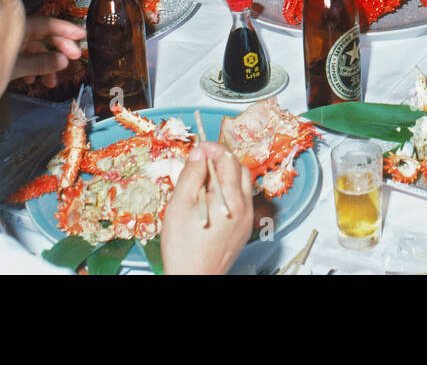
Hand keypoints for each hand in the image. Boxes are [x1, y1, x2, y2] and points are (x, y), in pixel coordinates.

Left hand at [11, 15, 83, 85]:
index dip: (66, 29)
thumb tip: (62, 61)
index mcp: (13, 27)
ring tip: (51, 79)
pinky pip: (22, 55)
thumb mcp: (14, 68)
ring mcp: (5, 42)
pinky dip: (31, 65)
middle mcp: (9, 31)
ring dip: (45, 62)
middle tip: (74, 56)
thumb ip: (38, 64)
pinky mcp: (1, 53)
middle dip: (59, 47)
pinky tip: (32, 79)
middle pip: (42, 34)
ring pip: (32, 48)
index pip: (47, 24)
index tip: (81, 34)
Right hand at [161, 142, 254, 274]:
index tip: (199, 148)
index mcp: (231, 198)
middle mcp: (245, 206)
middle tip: (200, 163)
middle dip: (221, 160)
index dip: (213, 149)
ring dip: (226, 176)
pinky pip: (242, 200)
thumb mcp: (179, 205)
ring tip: (203, 182)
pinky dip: (229, 192)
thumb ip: (191, 175)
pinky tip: (210, 200)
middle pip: (239, 169)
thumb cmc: (183, 246)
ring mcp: (247, 218)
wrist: (194, 278)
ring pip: (242, 184)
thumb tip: (199, 152)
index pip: (228, 159)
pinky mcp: (244, 228)